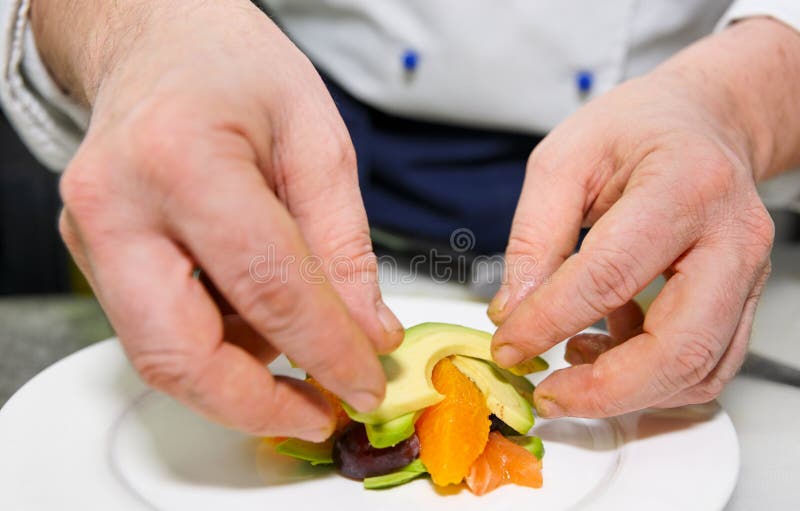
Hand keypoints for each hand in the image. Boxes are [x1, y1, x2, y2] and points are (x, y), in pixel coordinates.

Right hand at [36, 0, 403, 439]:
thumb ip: (343, 244)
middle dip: (258, 405)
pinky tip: (258, 315)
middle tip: (322, 411)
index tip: (366, 383)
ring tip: (300, 341)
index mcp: (181, 159)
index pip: (267, 287)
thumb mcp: (316, 139)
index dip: (326, 350)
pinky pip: (159, 330)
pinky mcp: (95, 258)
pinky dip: (218, 344)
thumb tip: (366, 331)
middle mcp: (116, 207)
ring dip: (242, 375)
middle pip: (181, 353)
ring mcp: (93, 237)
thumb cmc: (234, 70)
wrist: (157, 44)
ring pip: (163, 355)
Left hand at [488, 18, 799, 417]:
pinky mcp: (741, 300)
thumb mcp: (563, 159)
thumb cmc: (636, 130)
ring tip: (570, 365)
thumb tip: (512, 310)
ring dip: (627, 391)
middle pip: (679, 346)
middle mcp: (731, 237)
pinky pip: (705, 365)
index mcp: (683, 185)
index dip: (549, 321)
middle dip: (604, 389)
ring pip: (698, 369)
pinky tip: (605, 348)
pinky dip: (650, 379)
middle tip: (548, 394)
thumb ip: (534, 236)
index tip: (507, 345)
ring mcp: (746, 274)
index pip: (610, 274)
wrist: (702, 122)